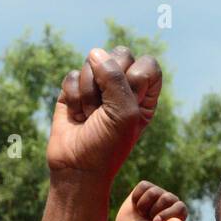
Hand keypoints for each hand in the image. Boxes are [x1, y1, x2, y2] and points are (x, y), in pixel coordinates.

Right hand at [48, 46, 162, 177]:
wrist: (77, 167)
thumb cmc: (108, 145)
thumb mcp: (124, 113)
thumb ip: (115, 77)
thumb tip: (95, 53)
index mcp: (145, 95)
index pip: (148, 64)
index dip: (136, 77)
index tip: (130, 101)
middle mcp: (123, 87)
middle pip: (119, 55)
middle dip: (109, 82)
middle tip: (106, 110)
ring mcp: (98, 86)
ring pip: (92, 63)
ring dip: (89, 94)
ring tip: (90, 117)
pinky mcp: (74, 89)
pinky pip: (72, 76)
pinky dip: (73, 98)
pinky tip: (77, 115)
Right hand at [114, 181, 185, 220]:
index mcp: (179, 214)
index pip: (180, 207)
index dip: (167, 214)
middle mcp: (172, 200)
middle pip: (166, 198)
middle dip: (153, 210)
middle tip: (149, 218)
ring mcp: (159, 192)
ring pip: (152, 192)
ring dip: (143, 206)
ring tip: (143, 213)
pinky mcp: (146, 186)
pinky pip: (142, 186)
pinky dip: (136, 198)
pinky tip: (137, 205)